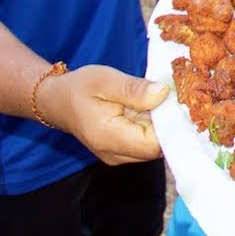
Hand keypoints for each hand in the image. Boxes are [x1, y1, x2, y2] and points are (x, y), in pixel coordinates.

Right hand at [36, 64, 169, 164]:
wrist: (57, 101)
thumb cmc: (79, 88)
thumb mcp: (106, 80)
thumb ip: (135, 89)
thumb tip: (164, 93)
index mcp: (109, 138)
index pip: (154, 144)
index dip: (170, 125)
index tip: (177, 102)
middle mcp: (115, 154)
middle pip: (157, 147)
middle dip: (168, 123)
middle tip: (173, 97)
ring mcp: (119, 156)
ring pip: (153, 146)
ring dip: (160, 125)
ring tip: (160, 100)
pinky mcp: (122, 151)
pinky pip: (145, 143)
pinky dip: (152, 127)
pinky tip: (152, 108)